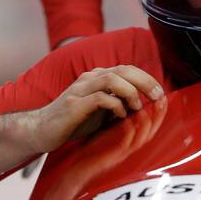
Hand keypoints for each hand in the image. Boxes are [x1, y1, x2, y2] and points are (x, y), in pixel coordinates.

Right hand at [24, 65, 163, 154]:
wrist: (40, 131)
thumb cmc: (72, 122)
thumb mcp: (100, 111)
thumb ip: (118, 104)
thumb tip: (143, 105)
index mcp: (96, 78)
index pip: (126, 69)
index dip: (146, 78)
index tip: (160, 93)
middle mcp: (88, 79)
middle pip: (123, 69)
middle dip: (144, 81)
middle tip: (158, 96)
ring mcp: (79, 90)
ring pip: (111, 79)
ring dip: (130, 92)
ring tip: (138, 107)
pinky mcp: (74, 105)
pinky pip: (100, 98)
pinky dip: (115, 105)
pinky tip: (120, 116)